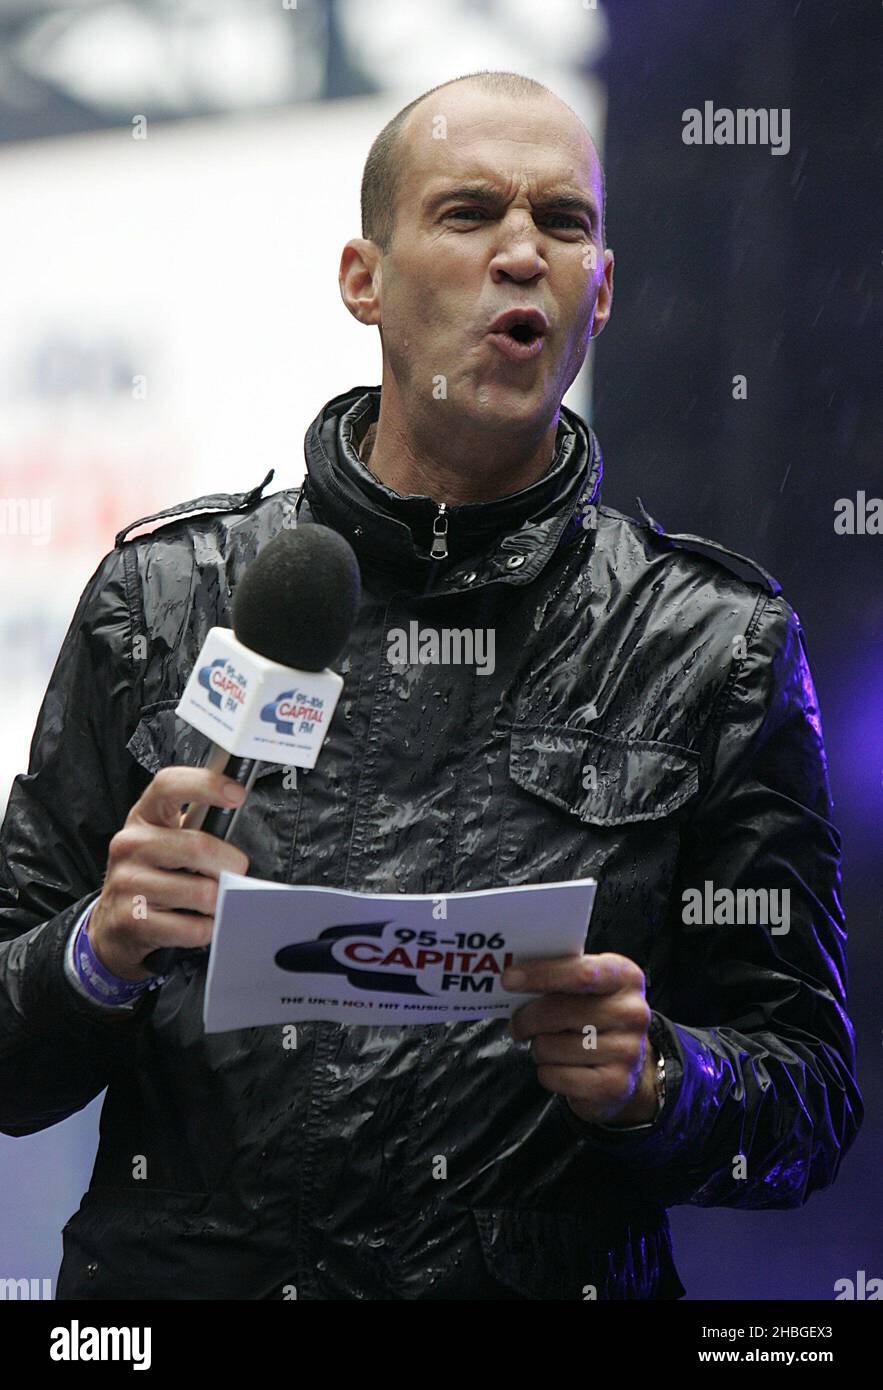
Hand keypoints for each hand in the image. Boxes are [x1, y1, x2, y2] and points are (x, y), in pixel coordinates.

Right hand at [88, 767, 249, 981]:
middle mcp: (130, 844)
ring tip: (211, 900)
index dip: (206, 785)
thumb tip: (236, 812)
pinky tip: (198, 921)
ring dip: (220, 901)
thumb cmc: (152, 873)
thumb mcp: (166, 839)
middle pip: (200, 847)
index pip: (169, 785)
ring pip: (203, 892)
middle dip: (231, 865)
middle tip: (233, 873)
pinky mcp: (133, 920)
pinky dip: (208, 928)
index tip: (237, 794)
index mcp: (143, 817)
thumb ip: (198, 825)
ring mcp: (127, 883)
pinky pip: (195, 928)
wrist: (114, 923)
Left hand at [503, 952, 657, 1125]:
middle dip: (526, 1018)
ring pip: (551, 1047)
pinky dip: (547, 1072)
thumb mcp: (589, 988)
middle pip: (559, 1011)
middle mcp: (632, 1013)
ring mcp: (627, 1051)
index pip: (580, 973)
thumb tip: (513, 978)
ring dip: (539, 1048)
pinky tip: (559, 1067)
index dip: (540, 974)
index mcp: (625, 977)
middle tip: (517, 1024)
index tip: (508, 979)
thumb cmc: (595, 1017)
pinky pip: (556, 1076)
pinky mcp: (615, 1085)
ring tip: (549, 1046)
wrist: (627, 1066)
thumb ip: (560, 977)